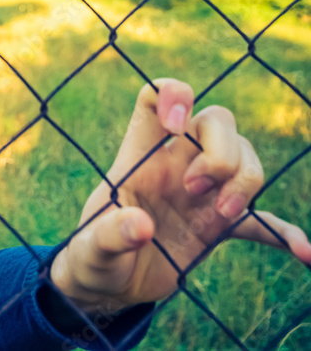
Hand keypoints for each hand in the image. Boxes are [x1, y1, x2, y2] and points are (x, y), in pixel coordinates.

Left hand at [51, 79, 310, 312]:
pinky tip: (303, 253)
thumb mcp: (91, 248)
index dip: (171, 95)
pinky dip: (283, 233)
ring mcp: (202, 192)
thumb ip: (109, 234)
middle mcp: (174, 164)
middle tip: (196, 189)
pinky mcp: (219, 226)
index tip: (174, 124)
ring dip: (245, 182)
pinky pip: (262, 219)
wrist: (111, 285)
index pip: (153, 98)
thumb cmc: (94, 255)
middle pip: (218, 121)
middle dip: (221, 151)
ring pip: (245, 157)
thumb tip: (141, 227)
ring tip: (221, 218)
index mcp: (138, 156)